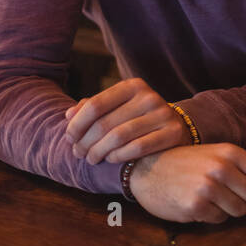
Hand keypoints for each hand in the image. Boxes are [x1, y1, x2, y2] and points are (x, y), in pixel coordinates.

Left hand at [64, 77, 190, 164]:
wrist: (176, 126)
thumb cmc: (137, 118)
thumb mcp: (117, 107)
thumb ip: (92, 108)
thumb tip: (68, 116)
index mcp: (133, 85)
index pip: (95, 105)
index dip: (77, 124)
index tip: (69, 138)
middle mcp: (149, 97)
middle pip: (105, 123)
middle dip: (85, 142)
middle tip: (78, 153)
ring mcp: (163, 114)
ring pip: (119, 137)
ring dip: (99, 152)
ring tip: (91, 159)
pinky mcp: (172, 133)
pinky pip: (138, 148)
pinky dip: (119, 156)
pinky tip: (111, 159)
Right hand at [128, 143, 245, 223]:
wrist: (148, 168)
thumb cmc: (189, 163)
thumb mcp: (220, 157)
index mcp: (232, 153)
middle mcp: (222, 168)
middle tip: (228, 194)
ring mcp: (208, 187)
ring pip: (240, 211)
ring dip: (228, 209)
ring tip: (210, 197)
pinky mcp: (195, 205)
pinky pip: (220, 219)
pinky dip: (212, 215)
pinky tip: (198, 204)